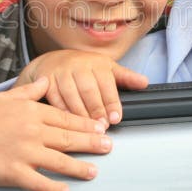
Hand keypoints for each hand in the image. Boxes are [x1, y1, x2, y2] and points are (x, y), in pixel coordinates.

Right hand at [0, 77, 111, 190]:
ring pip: (59, 161)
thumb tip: (48, 80)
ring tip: (94, 172)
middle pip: (68, 138)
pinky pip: (38, 182)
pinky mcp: (11, 172)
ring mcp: (22, 152)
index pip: (65, 118)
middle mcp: (31, 131)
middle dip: (92, 143)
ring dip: (79, 168)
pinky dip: (53, 187)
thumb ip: (30, 91)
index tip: (101, 128)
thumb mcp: (6, 98)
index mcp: (31, 113)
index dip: (86, 124)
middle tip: (109, 147)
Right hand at [16, 50, 147, 125]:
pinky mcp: (46, 81)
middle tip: (102, 127)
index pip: (106, 83)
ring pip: (71, 95)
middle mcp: (78, 65)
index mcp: (96, 63)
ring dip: (80, 114)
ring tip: (87, 130)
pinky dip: (61, 112)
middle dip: (96, 110)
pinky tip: (68, 124)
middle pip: (89, 89)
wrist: (51, 60)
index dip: (111, 102)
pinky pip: (54, 98)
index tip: (116, 117)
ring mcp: (61, 73)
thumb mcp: (106, 68)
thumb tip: (145, 83)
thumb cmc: (83, 68)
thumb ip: (125, 77)